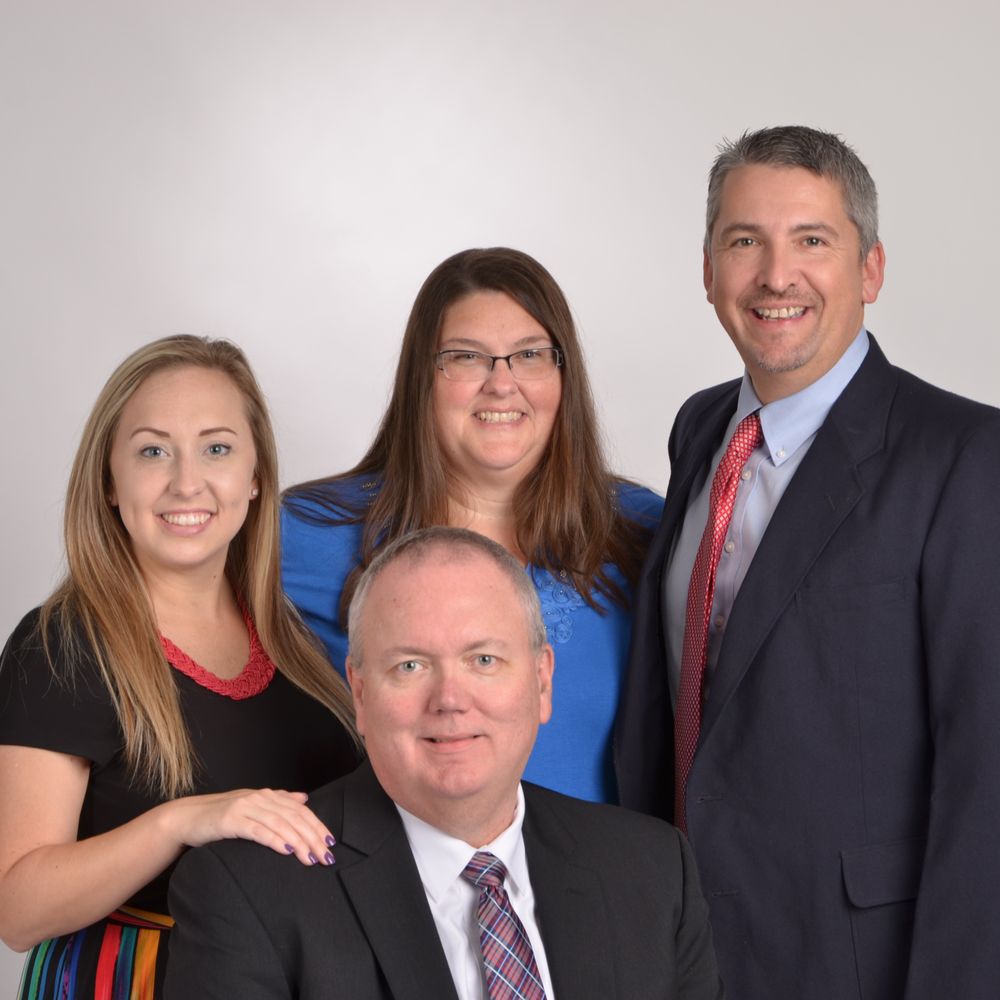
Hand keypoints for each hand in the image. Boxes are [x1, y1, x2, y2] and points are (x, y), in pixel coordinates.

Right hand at [162, 789, 336, 865]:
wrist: (188, 817)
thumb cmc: (222, 815)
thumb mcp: (253, 806)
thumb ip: (278, 801)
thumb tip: (304, 798)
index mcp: (268, 795)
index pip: (300, 811)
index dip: (317, 826)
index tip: (331, 844)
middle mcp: (260, 798)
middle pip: (294, 818)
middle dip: (313, 838)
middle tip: (326, 857)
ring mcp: (245, 807)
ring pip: (280, 824)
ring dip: (299, 842)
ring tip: (311, 858)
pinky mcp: (231, 820)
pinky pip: (258, 830)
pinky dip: (275, 840)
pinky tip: (287, 850)